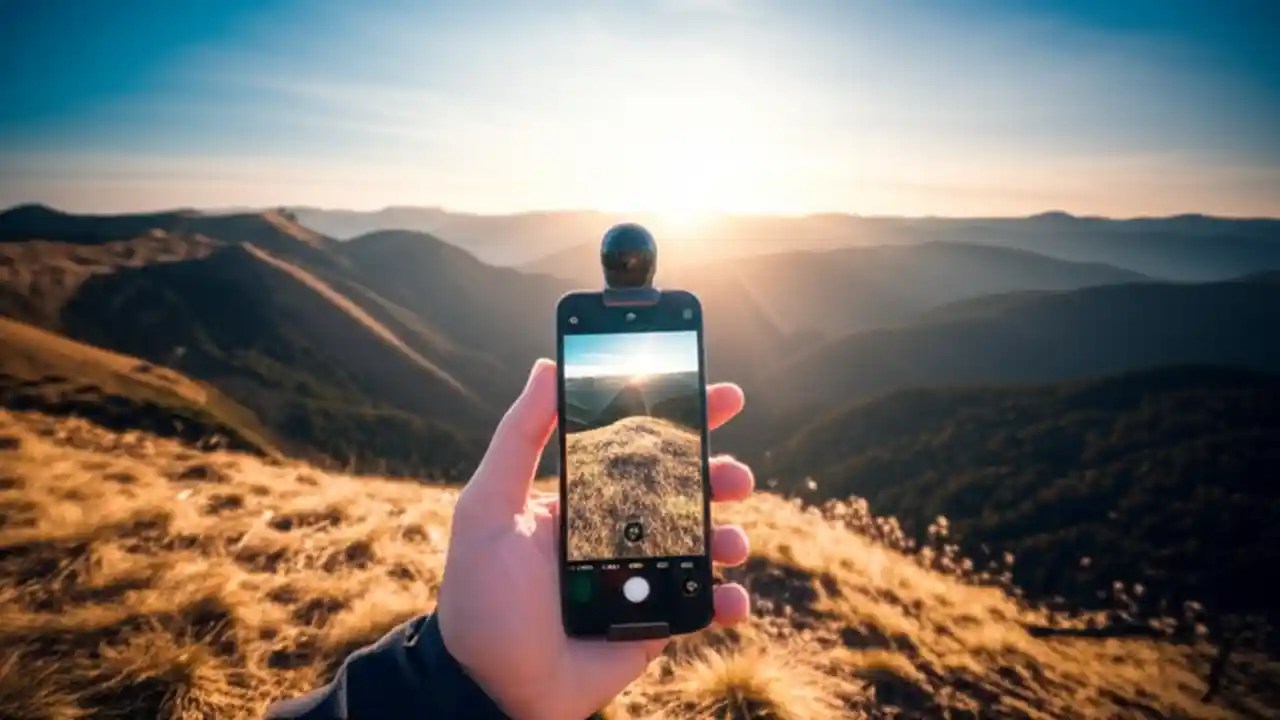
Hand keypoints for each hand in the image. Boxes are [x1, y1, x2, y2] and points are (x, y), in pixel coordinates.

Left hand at [437, 360, 753, 719]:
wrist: (490, 687)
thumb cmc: (481, 596)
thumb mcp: (489, 507)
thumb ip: (520, 437)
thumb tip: (547, 365)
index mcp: (584, 496)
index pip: (639, 445)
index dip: (683, 417)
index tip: (721, 394)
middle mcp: (617, 529)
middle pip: (685, 489)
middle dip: (720, 475)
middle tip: (737, 474)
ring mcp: (641, 577)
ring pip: (704, 543)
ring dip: (730, 535)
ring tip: (731, 541)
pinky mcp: (656, 623)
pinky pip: (704, 604)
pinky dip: (727, 599)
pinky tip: (731, 597)